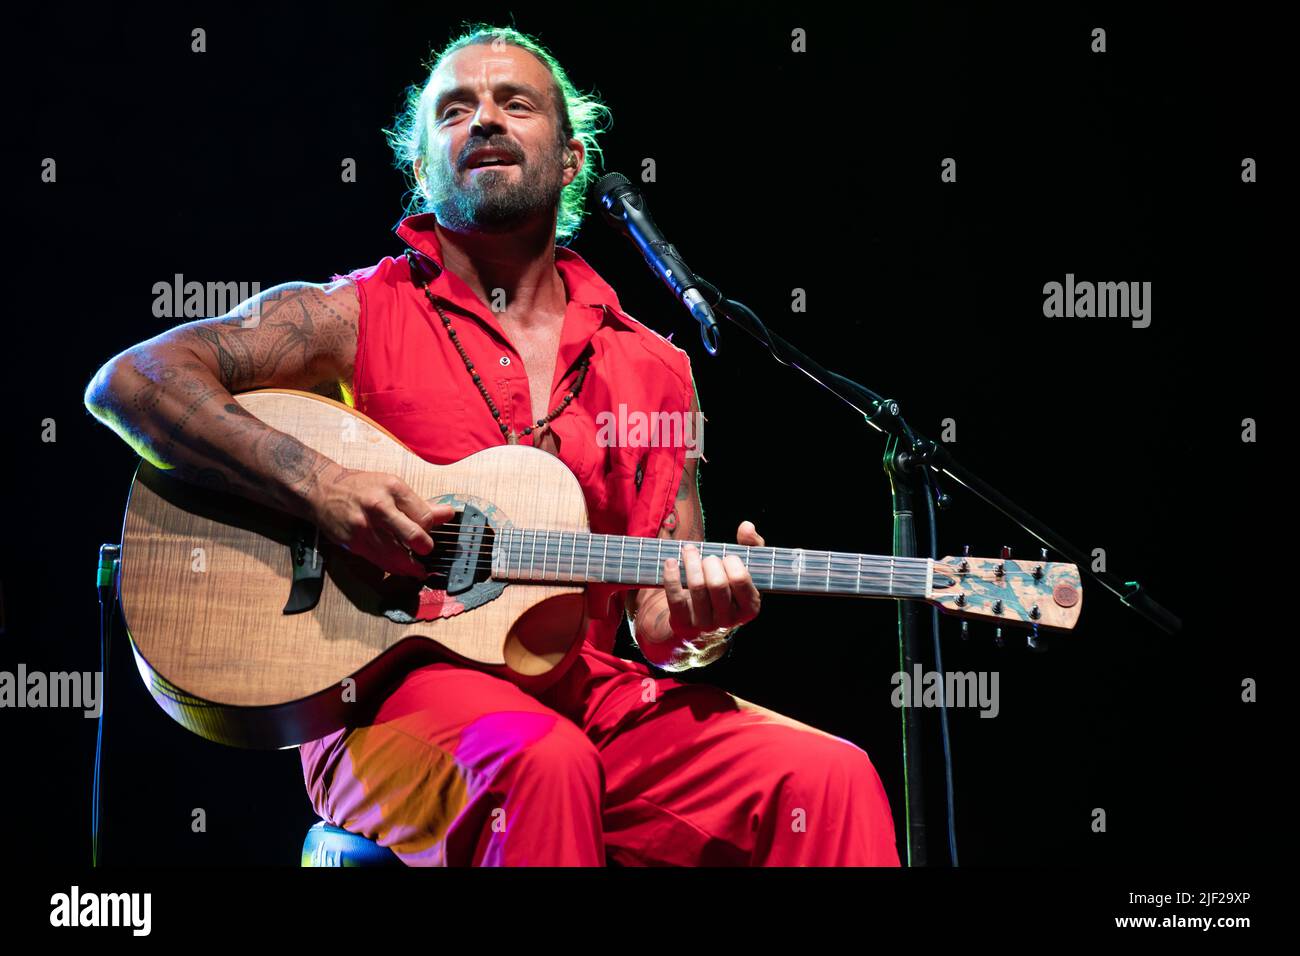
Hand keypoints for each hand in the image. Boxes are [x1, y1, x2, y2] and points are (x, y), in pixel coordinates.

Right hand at [310, 466, 453, 577]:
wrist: (323, 490)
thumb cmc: (361, 487)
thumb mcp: (392, 486)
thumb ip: (420, 504)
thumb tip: (448, 514)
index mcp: (393, 489)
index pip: (424, 515)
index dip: (433, 527)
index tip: (436, 530)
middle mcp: (379, 507)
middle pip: (413, 535)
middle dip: (426, 548)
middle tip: (428, 551)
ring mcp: (365, 528)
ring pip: (396, 555)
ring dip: (412, 566)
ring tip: (420, 570)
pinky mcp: (355, 543)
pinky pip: (380, 561)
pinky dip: (394, 568)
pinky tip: (402, 569)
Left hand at [661, 520, 764, 639]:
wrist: (699, 616)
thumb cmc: (725, 585)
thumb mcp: (743, 568)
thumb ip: (751, 545)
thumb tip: (747, 526)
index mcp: (749, 607)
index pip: (740, 579)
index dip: (731, 562)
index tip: (726, 557)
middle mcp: (729, 620)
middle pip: (717, 583)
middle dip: (710, 562)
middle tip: (707, 557)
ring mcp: (706, 624)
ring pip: (697, 587)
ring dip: (691, 562)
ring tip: (688, 550)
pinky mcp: (684, 624)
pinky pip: (675, 597)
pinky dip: (672, 575)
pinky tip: (671, 562)